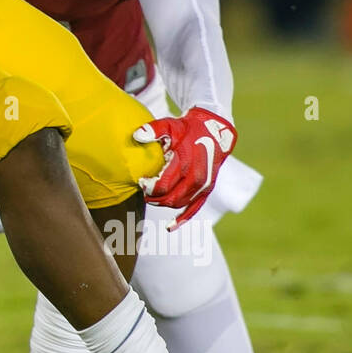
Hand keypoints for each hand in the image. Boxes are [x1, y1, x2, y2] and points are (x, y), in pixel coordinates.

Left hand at [132, 107, 235, 228]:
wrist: (215, 131)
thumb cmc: (188, 129)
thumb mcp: (170, 125)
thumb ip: (153, 130)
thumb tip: (136, 136)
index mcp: (186, 163)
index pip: (162, 185)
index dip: (148, 187)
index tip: (140, 181)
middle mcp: (197, 178)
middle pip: (169, 198)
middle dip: (153, 198)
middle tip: (144, 190)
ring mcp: (204, 186)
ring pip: (179, 204)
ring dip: (163, 204)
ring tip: (152, 196)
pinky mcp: (207, 190)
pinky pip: (194, 209)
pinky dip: (182, 219)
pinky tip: (170, 227)